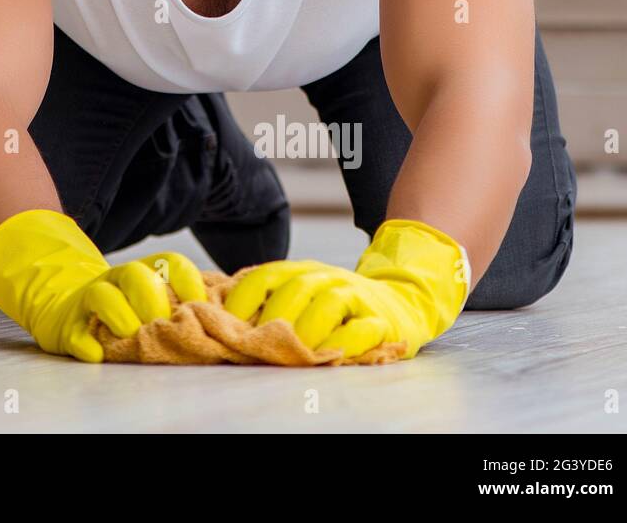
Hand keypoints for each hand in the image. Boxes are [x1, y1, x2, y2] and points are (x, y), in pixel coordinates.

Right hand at [0, 208, 207, 361]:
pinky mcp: (67, 327)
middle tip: (160, 322)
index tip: (199, 300)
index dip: (186, 278)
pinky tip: (97, 354)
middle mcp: (115, 281)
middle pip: (135, 274)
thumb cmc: (121, 310)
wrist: (61, 306)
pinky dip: (86, 344)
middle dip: (150, 297)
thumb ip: (178, 305)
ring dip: (119, 314)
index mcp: (142, 274)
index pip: (168, 263)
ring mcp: (88, 302)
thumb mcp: (148, 299)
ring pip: (101, 295)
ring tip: (130, 333)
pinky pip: (76, 333)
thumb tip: (226, 322)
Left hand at [224, 218, 469, 360]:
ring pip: (327, 304)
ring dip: (306, 329)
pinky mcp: (381, 321)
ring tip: (291, 352)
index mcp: (302, 271)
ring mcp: (355, 296)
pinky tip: (328, 356)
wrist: (402, 302)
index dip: (242, 297)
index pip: (265, 275)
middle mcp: (327, 277)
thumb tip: (224, 321)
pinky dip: (343, 343)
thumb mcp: (305, 295)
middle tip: (257, 344)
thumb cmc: (338, 308)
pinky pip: (361, 329)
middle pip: (294, 289)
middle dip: (272, 317)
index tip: (225, 321)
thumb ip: (273, 302)